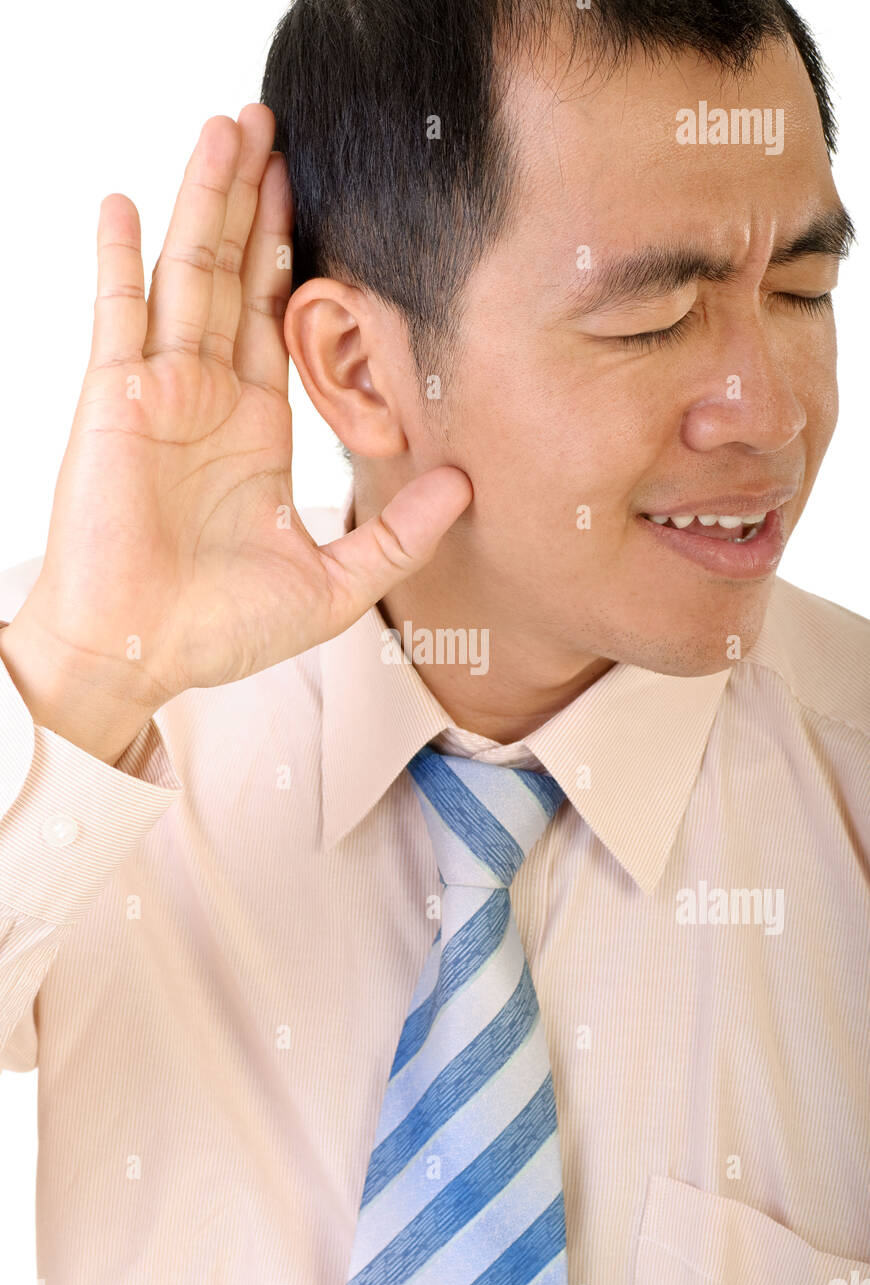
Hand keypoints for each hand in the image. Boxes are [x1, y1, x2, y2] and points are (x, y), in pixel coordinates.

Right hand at [12, 103, 471, 721]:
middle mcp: (209, 396)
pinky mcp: (115, 401)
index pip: (278, 321)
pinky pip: (116, 315)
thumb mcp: (334, 583)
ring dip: (204, 201)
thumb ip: (400, 535)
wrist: (141, 656)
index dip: (295, 257)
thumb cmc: (220, 629)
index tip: (316, 196)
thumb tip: (467, 486)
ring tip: (227, 129)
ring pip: (186, 274)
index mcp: (256, 429)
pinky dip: (117, 258)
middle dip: (254, 202)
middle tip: (273, 126)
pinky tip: (124, 202)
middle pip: (235, 275)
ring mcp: (159, 391)